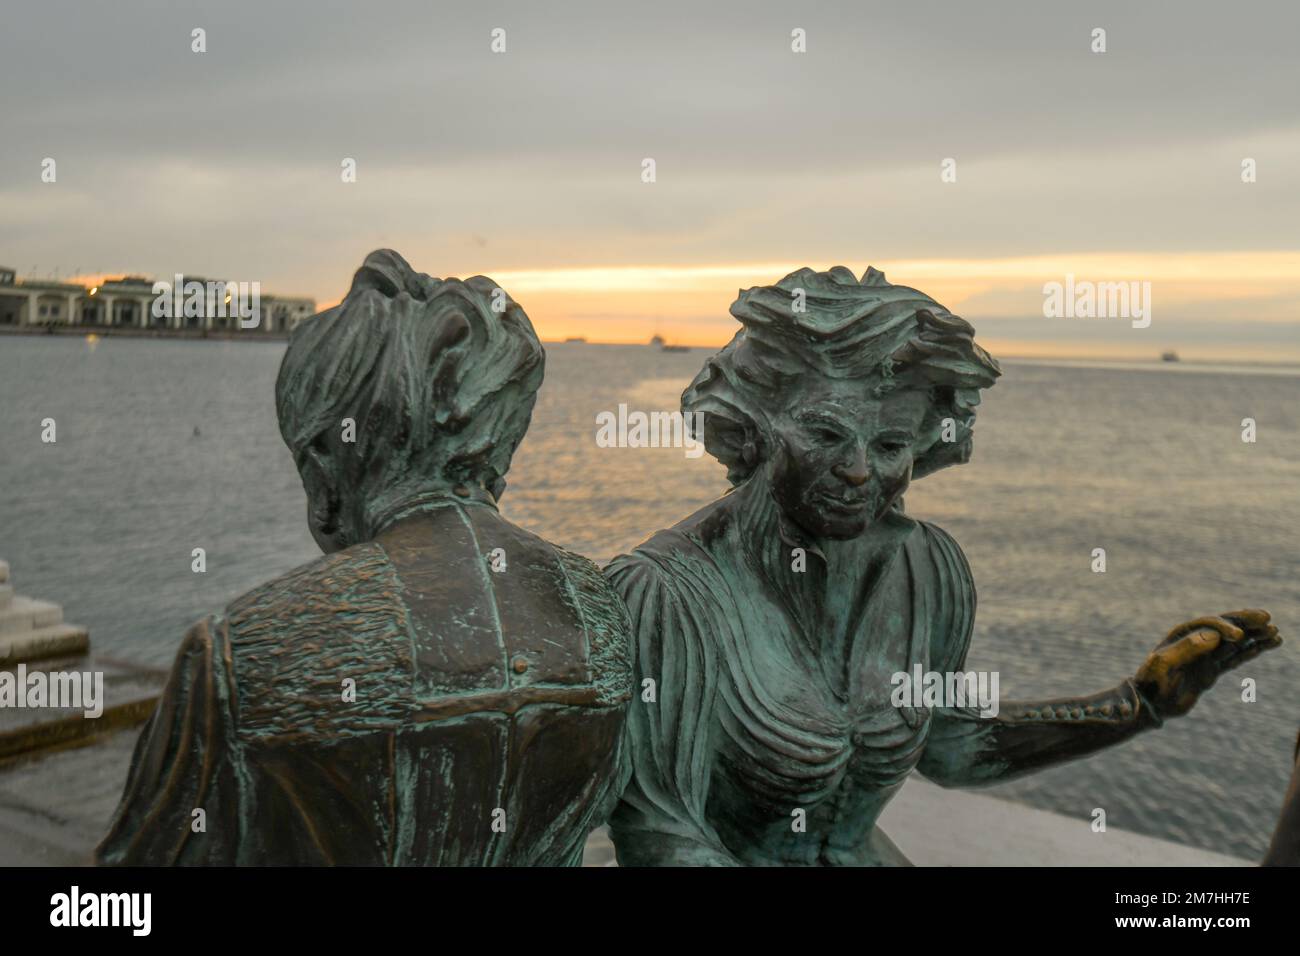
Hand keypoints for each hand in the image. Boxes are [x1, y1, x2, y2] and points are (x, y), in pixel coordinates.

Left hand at [1133, 609, 1280, 719]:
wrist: (1150, 705)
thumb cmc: (1152, 682)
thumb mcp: (1164, 664)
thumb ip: (1187, 649)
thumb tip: (1213, 635)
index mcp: (1183, 635)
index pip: (1209, 625)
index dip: (1225, 627)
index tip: (1239, 636)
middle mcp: (1196, 642)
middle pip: (1226, 628)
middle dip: (1246, 622)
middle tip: (1267, 619)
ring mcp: (1206, 656)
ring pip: (1235, 643)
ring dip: (1254, 637)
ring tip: (1275, 633)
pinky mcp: (1212, 671)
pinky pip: (1236, 658)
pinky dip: (1252, 651)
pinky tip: (1267, 645)